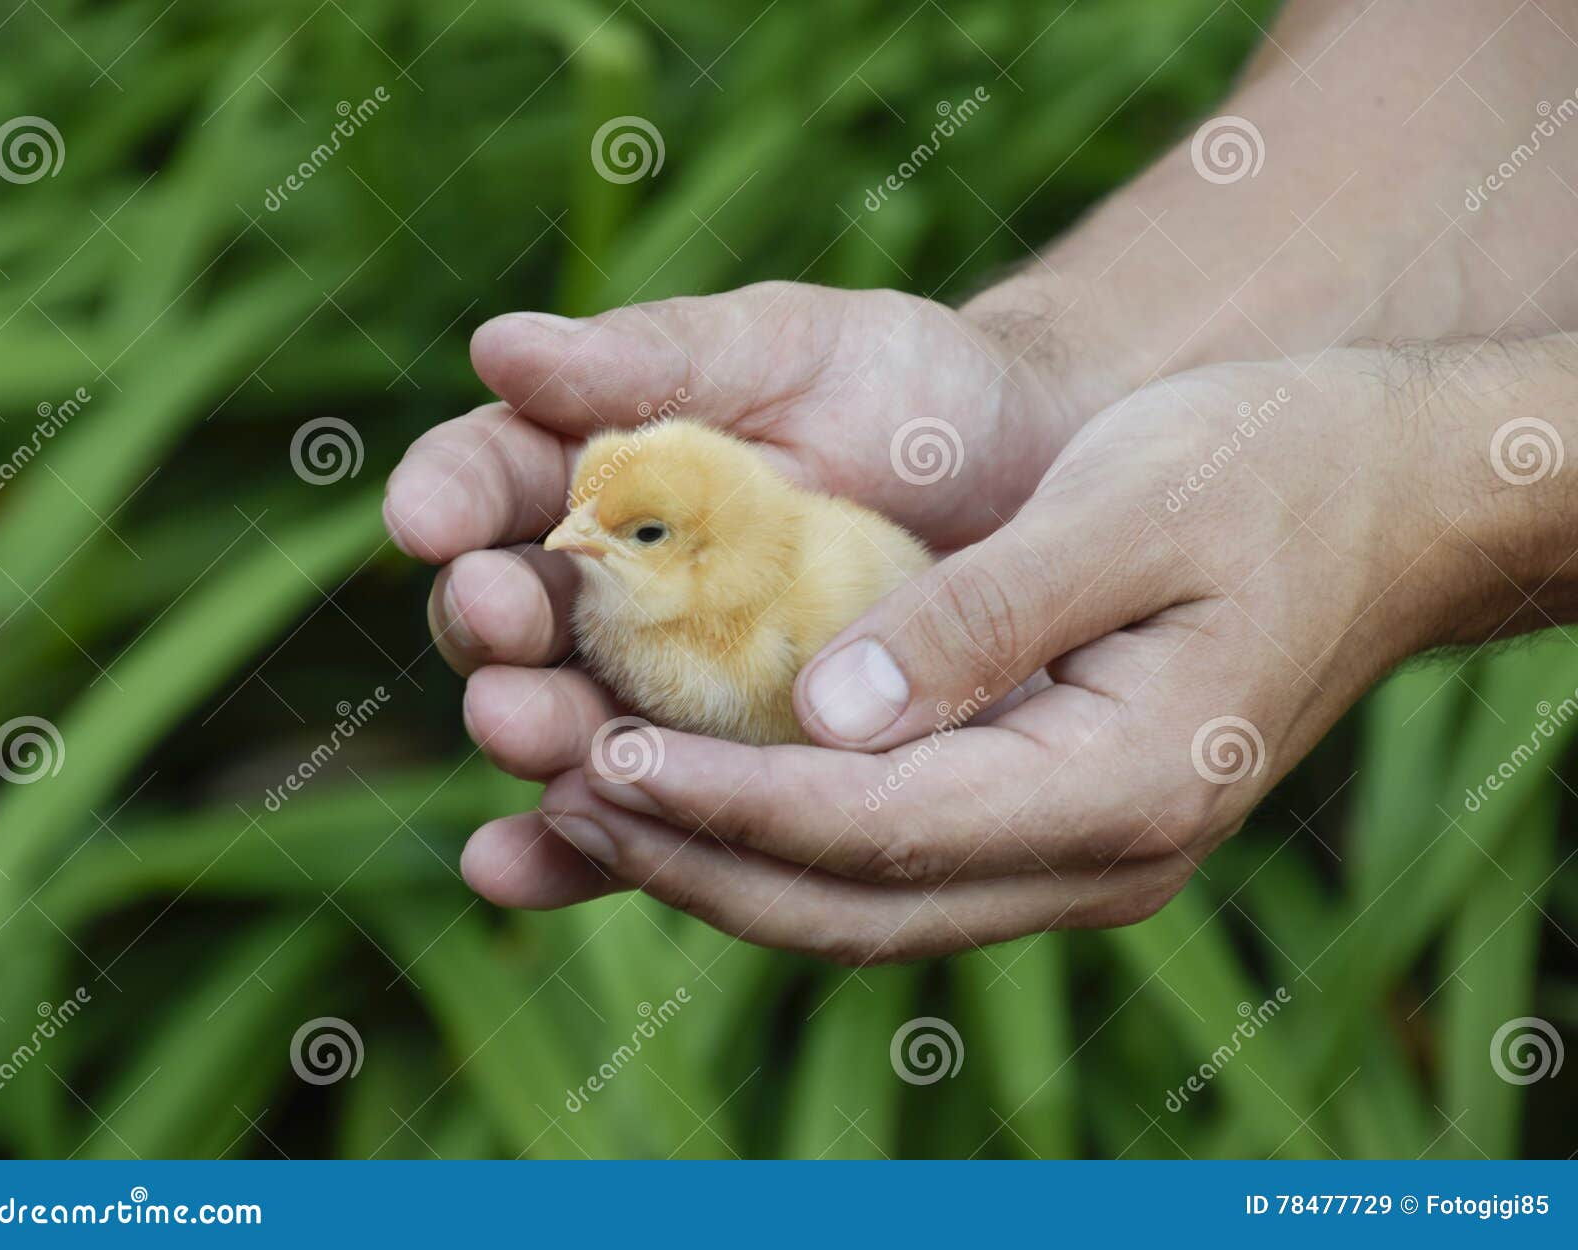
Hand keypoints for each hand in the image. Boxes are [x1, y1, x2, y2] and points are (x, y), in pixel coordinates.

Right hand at [383, 280, 1095, 906]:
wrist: (1032, 480)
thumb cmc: (900, 388)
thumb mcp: (789, 349)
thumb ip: (653, 359)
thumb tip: (499, 349)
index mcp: (601, 466)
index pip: (497, 478)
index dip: (452, 496)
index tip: (429, 517)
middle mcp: (611, 584)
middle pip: (518, 615)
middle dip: (492, 625)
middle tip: (494, 623)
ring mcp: (664, 687)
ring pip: (570, 722)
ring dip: (534, 737)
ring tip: (532, 737)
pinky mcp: (726, 771)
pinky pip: (643, 817)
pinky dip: (574, 851)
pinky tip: (518, 867)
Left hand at [499, 338, 1576, 962]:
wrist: (1389, 498)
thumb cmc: (1272, 469)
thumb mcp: (1131, 509)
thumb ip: (982, 620)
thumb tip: (821, 713)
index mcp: (1125, 784)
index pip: (884, 830)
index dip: (731, 805)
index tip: (596, 759)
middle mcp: (1099, 854)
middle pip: (854, 902)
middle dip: (694, 858)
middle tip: (552, 788)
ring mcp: (1076, 854)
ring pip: (861, 904)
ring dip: (717, 863)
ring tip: (583, 798)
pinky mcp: (1047, 820)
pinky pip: (888, 864)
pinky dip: (776, 839)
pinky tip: (687, 790)